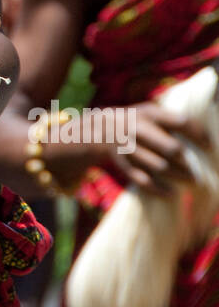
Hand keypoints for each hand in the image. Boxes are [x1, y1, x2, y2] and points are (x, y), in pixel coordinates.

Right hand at [69, 98, 210, 197]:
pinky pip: (143, 180)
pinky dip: (159, 189)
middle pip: (171, 148)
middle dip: (187, 162)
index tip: (210, 146)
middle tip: (200, 172)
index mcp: (149, 113)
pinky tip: (172, 194)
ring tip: (192, 182)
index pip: (180, 122)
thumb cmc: (135, 121)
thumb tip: (201, 136)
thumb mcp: (148, 112)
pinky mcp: (122, 164)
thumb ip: (169, 121)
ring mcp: (129, 148)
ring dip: (178, 177)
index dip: (198, 134)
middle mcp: (138, 129)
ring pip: (159, 167)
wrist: (98, 130)